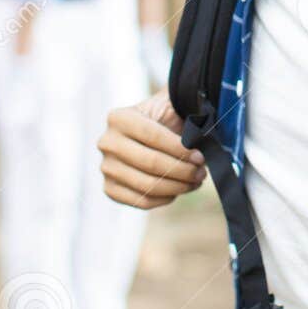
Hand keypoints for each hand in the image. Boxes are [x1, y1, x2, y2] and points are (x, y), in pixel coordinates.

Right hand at [98, 89, 207, 208]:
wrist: (148, 133)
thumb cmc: (164, 120)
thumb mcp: (171, 107)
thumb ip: (184, 113)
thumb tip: (200, 133)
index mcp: (119, 118)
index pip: (153, 136)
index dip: (180, 149)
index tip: (200, 156)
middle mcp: (107, 143)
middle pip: (150, 163)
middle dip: (182, 170)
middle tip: (201, 172)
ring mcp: (106, 168)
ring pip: (147, 185)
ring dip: (178, 186)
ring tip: (196, 180)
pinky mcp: (110, 189)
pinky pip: (141, 201)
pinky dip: (165, 198)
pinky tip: (179, 189)